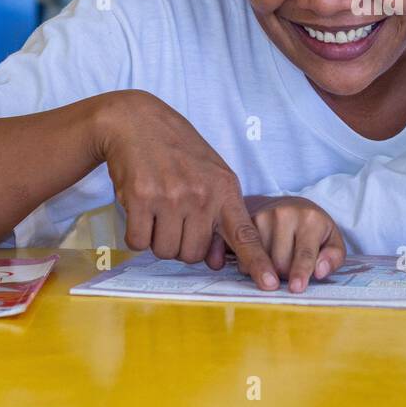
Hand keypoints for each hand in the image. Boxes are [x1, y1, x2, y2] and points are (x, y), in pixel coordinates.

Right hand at [95, 89, 278, 289]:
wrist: (138, 122)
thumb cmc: (179, 152)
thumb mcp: (211, 174)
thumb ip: (219, 216)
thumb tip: (216, 261)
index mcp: (225, 189)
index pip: (245, 234)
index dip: (257, 261)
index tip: (269, 284)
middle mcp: (201, 194)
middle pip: (194, 255)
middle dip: (182, 245)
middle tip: (175, 218)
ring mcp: (171, 197)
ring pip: (165, 251)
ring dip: (158, 240)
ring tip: (157, 210)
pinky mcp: (140, 198)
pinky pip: (138, 242)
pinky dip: (136, 234)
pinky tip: (139, 209)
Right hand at [250, 197, 346, 292]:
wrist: (288, 207)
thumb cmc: (313, 229)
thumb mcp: (331, 241)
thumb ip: (333, 258)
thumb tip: (320, 272)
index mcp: (311, 218)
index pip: (305, 253)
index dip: (301, 272)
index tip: (296, 287)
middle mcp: (285, 214)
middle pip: (281, 264)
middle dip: (286, 274)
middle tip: (292, 264)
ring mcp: (263, 216)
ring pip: (262, 263)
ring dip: (270, 270)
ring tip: (280, 255)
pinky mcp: (246, 222)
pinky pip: (246, 257)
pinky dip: (254, 264)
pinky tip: (264, 254)